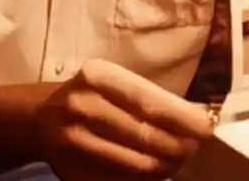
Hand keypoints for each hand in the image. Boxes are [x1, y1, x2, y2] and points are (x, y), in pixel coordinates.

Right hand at [38, 58, 213, 179]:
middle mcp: (82, 107)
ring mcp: (73, 142)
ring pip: (136, 164)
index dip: (182, 118)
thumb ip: (151, 98)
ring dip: (165, 167)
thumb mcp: (114, 82)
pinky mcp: (71, 172)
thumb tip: (196, 120)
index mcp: (97, 77)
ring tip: (177, 161)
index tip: (206, 129)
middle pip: (145, 136)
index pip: (149, 102)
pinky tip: (153, 172)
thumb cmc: (93, 96)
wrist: (42, 118)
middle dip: (179, 146)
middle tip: (194, 149)